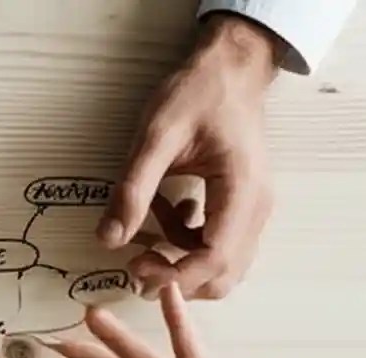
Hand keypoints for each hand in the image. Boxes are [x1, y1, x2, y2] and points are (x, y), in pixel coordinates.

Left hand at [98, 15, 281, 299]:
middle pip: (225, 275)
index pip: (215, 259)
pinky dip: (189, 240)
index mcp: (242, 190)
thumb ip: (132, 189)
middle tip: (137, 264)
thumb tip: (108, 240)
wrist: (230, 71)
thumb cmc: (198, 94)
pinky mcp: (243, 207)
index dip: (175, 277)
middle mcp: (257, 208)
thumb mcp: (155, 136)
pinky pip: (218, 244)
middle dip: (179, 279)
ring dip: (182, 259)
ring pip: (223, 265)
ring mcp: (254, 210)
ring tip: (152, 223)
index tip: (136, 271)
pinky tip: (170, 209)